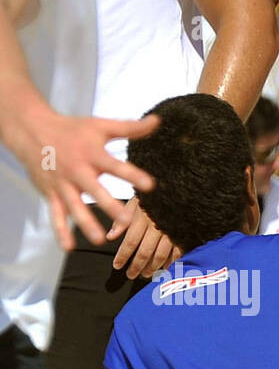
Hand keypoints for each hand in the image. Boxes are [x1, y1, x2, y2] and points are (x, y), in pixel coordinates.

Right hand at [5, 102, 157, 250]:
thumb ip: (130, 128)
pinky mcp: (51, 194)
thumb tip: (158, 121)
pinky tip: (69, 247)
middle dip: (110, 205)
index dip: (132, 174)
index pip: (115, 165)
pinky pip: (56, 215)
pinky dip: (60, 231)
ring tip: (100, 239)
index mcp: (91, 154)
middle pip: (94, 190)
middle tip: (127, 219)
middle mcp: (77, 170)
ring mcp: (63, 184)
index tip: (150, 185)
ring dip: (86, 223)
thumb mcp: (100, 126)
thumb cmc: (73, 130)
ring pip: (74, 206)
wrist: (31, 130)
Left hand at [108, 196, 181, 279]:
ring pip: (160, 256)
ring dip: (152, 267)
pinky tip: (165, 269)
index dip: (123, 256)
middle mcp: (157, 227)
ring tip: (146, 275)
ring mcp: (172, 233)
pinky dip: (170, 263)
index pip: (130, 242)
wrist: (182, 190)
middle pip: (144, 253)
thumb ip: (122, 220)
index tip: (117, 266)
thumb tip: (110, 237)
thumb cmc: (156, 196)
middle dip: (136, 266)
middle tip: (130, 275)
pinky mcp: (184, 235)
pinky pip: (177, 254)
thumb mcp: (135, 202)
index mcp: (143, 218)